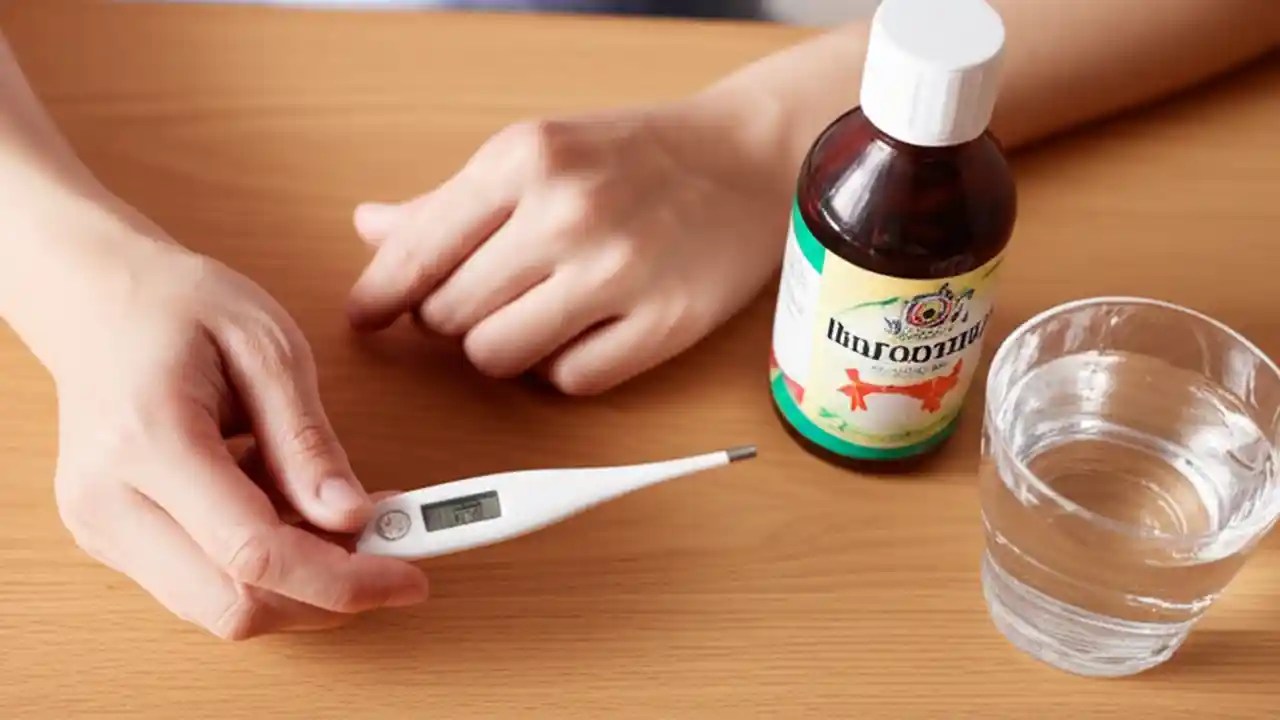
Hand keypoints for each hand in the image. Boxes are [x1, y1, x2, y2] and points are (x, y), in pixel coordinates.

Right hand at [44, 231, 427, 639]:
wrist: (92, 300)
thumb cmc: (178, 306)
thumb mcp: (268, 348)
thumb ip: (307, 440)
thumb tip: (352, 516)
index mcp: (148, 440)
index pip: (253, 553)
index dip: (342, 579)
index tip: (408, 576)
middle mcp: (108, 502)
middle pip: (232, 606)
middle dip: (325, 596)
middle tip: (390, 551)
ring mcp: (101, 528)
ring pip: (217, 608)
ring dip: (298, 584)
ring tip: (340, 517)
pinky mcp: (111, 539)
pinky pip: (200, 583)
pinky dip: (263, 568)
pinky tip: (290, 510)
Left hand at [346, 100, 788, 394]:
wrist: (747, 159)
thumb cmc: (634, 157)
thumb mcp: (538, 153)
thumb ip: (451, 201)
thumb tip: (371, 230)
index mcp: (524, 159)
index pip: (417, 252)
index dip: (381, 295)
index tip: (365, 316)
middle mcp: (568, 212)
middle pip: (449, 317)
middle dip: (452, 320)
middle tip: (484, 301)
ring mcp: (620, 271)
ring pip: (497, 359)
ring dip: (502, 349)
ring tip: (533, 317)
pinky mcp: (665, 323)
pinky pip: (569, 382)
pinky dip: (563, 368)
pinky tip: (584, 332)